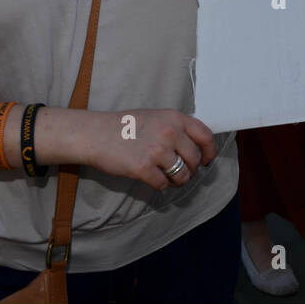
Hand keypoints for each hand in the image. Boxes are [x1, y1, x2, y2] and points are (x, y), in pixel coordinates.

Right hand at [87, 109, 217, 190]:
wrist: (95, 134)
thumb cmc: (125, 126)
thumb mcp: (156, 117)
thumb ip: (176, 128)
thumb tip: (196, 147)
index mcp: (175, 118)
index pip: (205, 136)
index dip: (209, 152)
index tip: (206, 161)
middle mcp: (169, 132)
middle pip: (194, 159)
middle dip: (190, 170)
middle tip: (180, 172)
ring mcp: (157, 150)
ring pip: (182, 175)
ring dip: (176, 180)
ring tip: (166, 177)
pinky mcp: (143, 168)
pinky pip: (162, 184)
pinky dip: (159, 185)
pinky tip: (151, 178)